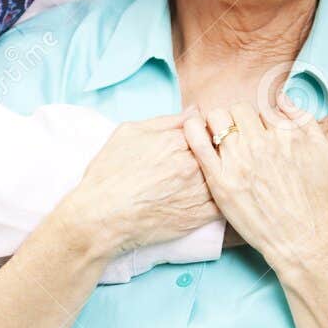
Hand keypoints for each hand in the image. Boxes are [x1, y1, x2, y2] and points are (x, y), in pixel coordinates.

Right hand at [61, 112, 219, 256]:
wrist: (102, 217)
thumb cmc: (109, 174)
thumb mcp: (129, 133)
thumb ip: (166, 121)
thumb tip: (194, 111)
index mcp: (176, 140)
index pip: (208, 127)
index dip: (206, 132)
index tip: (202, 138)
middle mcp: (191, 164)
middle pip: (220, 150)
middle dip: (217, 152)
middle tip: (205, 159)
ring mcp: (198, 191)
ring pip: (225, 176)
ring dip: (223, 174)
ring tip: (209, 177)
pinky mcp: (200, 216)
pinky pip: (224, 203)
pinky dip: (223, 198)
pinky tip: (214, 196)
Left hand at [182, 96, 327, 271]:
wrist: (303, 241)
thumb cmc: (318, 202)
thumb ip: (306, 121)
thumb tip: (283, 99)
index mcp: (288, 134)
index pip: (264, 108)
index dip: (261, 121)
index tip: (259, 134)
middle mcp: (262, 143)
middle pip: (239, 109)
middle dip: (239, 119)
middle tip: (239, 137)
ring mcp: (239, 161)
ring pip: (217, 118)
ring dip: (218, 123)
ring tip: (220, 139)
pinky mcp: (220, 181)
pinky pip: (198, 142)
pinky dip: (192, 129)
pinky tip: (193, 129)